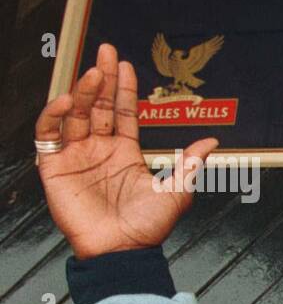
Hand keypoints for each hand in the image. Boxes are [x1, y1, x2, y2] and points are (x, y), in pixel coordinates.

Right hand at [34, 42, 218, 259]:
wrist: (123, 251)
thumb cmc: (148, 227)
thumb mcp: (177, 191)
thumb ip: (189, 163)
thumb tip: (212, 141)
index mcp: (126, 152)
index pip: (122, 112)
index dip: (123, 88)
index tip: (127, 64)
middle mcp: (99, 149)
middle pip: (97, 105)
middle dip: (101, 78)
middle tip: (106, 52)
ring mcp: (77, 156)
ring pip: (75, 113)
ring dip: (82, 91)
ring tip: (93, 73)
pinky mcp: (55, 167)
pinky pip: (49, 134)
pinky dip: (54, 114)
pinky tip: (66, 101)